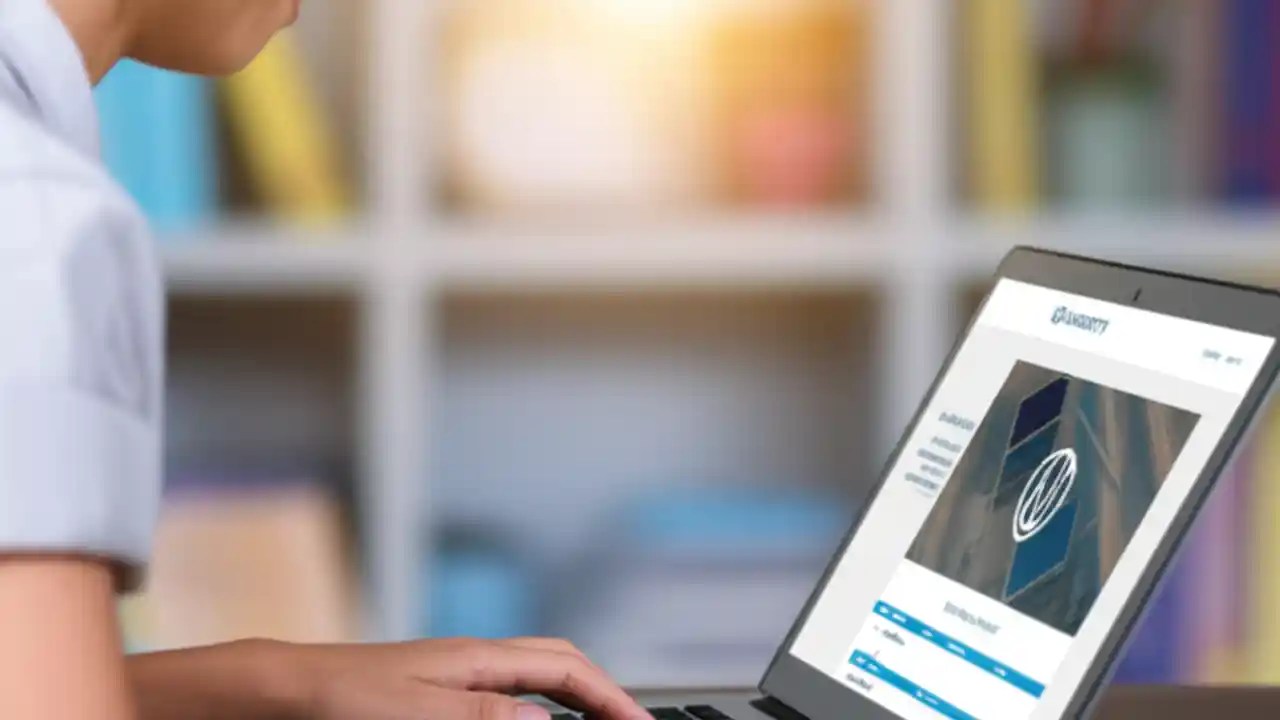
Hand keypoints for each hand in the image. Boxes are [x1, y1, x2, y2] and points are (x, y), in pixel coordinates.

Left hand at [296, 637, 649, 719]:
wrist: (291, 689)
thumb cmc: (346, 696)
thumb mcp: (424, 713)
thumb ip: (489, 715)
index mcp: (480, 657)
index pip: (567, 671)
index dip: (610, 698)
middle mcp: (476, 659)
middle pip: (559, 664)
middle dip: (601, 692)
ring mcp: (458, 672)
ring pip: (535, 677)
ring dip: (572, 699)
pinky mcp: (439, 691)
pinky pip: (507, 693)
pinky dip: (535, 706)